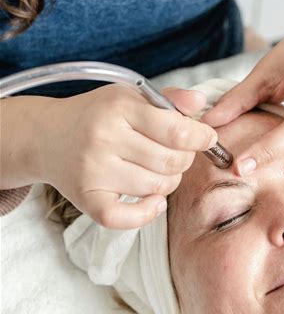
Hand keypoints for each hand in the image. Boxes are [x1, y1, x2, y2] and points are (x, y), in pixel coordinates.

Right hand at [38, 85, 217, 228]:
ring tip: (159, 169)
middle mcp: (104, 137)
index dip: (201, 137)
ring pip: (157, 187)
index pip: (176, 131)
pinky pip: (126, 217)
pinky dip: (147, 212)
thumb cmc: (97, 115)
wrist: (46, 136)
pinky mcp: (86, 198)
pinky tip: (153, 199)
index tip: (206, 138)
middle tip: (178, 154)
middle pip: (171, 162)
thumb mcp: (130, 96)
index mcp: (120, 107)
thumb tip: (201, 102)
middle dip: (185, 159)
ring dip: (169, 181)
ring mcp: (94, 170)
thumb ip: (169, 98)